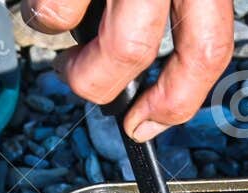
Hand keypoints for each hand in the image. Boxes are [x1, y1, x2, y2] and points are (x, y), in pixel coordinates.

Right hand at [23, 0, 233, 140]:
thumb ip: (175, 16)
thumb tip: (145, 87)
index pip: (206, 52)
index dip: (177, 101)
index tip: (145, 125)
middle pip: (129, 48)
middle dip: (96, 81)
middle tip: (78, 77)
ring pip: (69, 21)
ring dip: (56, 32)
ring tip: (55, 18)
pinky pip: (49, 4)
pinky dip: (41, 10)